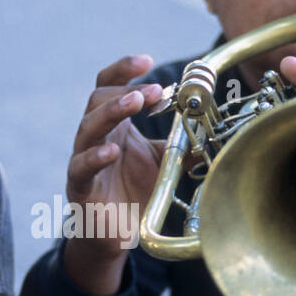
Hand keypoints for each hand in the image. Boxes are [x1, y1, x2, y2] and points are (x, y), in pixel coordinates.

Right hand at [63, 55, 164, 293]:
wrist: (117, 234)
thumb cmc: (135, 192)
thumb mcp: (165, 162)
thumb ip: (185, 143)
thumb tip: (216, 128)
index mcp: (114, 125)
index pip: (109, 86)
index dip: (124, 70)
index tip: (148, 61)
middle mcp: (95, 137)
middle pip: (97, 99)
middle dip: (126, 90)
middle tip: (154, 90)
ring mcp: (84, 160)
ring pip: (87, 127)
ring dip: (112, 112)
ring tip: (135, 103)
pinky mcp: (79, 187)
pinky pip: (80, 167)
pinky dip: (95, 157)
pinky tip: (113, 152)